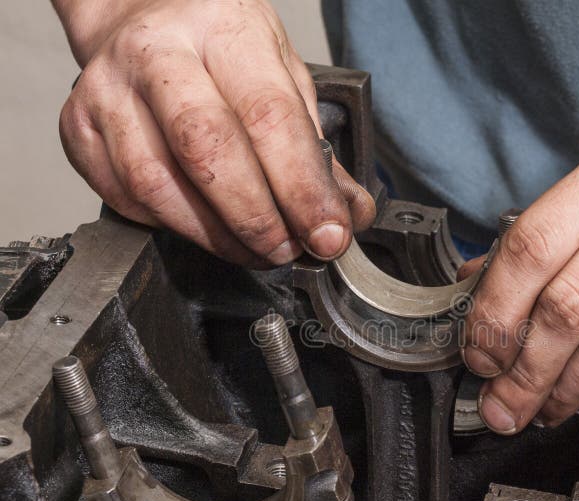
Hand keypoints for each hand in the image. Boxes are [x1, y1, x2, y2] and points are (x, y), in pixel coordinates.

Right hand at [53, 0, 373, 266]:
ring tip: (254, 249)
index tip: (328, 234)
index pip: (268, 118)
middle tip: (288, 250)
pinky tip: (205, 228)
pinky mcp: (78, 129)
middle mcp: (156, 53)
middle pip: (207, 152)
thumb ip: (316, 147)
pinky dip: (174, 228)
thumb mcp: (282, 75)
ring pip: (158, 186)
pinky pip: (126, 200)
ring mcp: (107, 91)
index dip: (301, 189)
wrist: (139, 15)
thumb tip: (350, 215)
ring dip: (216, 236)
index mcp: (223, 29)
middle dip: (257, 220)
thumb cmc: (219, 48)